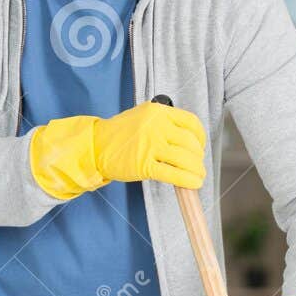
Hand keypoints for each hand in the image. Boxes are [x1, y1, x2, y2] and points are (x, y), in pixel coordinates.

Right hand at [30, 103, 205, 201]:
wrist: (95, 145)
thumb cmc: (120, 134)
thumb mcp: (143, 117)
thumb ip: (164, 123)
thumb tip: (189, 142)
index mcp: (158, 111)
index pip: (191, 123)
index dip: (200, 137)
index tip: (199, 147)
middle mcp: (156, 126)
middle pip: (190, 143)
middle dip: (198, 158)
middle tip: (198, 166)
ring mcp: (150, 145)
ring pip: (185, 159)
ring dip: (196, 171)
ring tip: (198, 177)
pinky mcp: (144, 165)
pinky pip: (174, 174)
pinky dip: (187, 180)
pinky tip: (192, 184)